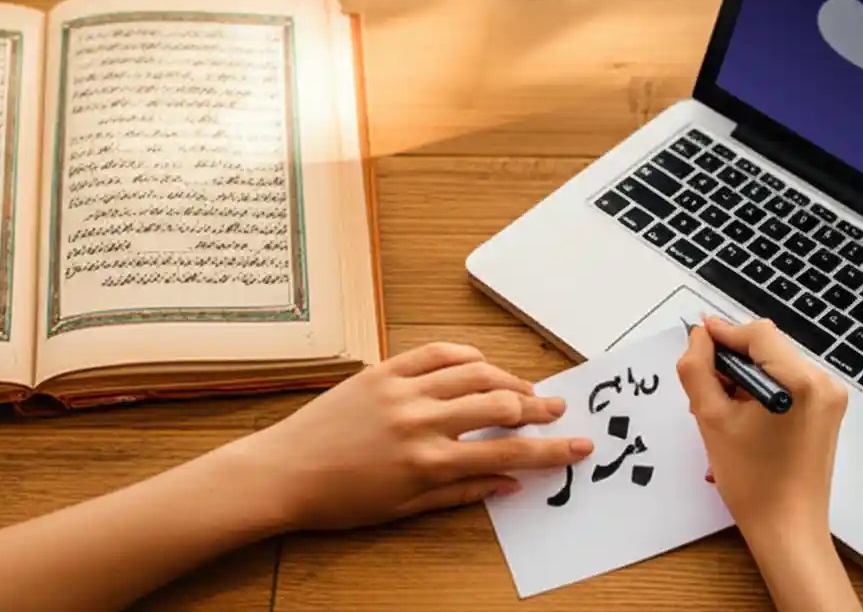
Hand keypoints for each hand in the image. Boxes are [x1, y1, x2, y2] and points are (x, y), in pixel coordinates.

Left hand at [233, 343, 593, 530]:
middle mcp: (421, 422)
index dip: (551, 450)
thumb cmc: (339, 499)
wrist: (283, 473)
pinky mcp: (380, 371)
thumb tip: (508, 483)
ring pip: (473, 373)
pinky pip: (434, 353)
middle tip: (558, 410)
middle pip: (499, 406)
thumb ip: (461, 492)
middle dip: (537, 408)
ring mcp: (401, 391)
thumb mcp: (405, 508)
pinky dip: (463, 355)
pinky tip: (480, 363)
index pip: (508, 453)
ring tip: (523, 390)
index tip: (580, 445)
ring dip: (506, 380)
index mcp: (429, 462)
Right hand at [676, 317, 847, 543]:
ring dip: (745, 376)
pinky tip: (741, 416)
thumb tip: (698, 337)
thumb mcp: (711, 419)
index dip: (723, 332)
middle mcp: (824, 383)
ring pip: (777, 364)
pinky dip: (762, 390)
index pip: (757, 334)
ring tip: (720, 407)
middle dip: (732, 359)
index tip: (696, 336)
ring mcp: (830, 398)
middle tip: (704, 384)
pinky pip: (789, 383)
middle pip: (768, 347)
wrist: (788, 528)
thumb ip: (698, 369)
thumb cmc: (752, 481)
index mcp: (801, 382)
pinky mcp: (827, 412)